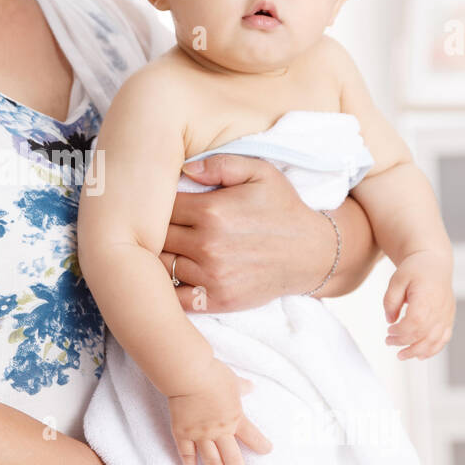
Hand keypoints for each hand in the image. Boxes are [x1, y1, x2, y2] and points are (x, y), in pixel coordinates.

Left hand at [159, 153, 351, 313]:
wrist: (312, 254)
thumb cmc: (283, 208)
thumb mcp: (260, 173)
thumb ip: (220, 164)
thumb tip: (183, 169)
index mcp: (211, 211)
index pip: (161, 207)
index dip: (156, 204)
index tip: (158, 204)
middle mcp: (207, 245)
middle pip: (155, 237)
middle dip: (152, 231)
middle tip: (153, 227)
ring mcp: (211, 276)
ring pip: (160, 266)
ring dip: (158, 257)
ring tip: (162, 248)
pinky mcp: (217, 300)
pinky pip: (175, 298)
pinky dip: (166, 289)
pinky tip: (171, 276)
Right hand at [168, 362, 272, 464]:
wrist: (190, 375)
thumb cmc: (213, 375)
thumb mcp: (233, 380)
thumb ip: (242, 387)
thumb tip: (251, 386)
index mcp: (235, 418)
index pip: (253, 437)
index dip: (261, 445)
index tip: (266, 450)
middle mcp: (219, 431)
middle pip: (232, 456)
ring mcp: (200, 434)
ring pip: (211, 459)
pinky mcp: (183, 433)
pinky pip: (187, 454)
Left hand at [384, 252, 454, 358]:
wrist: (434, 264)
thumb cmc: (415, 270)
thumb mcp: (396, 280)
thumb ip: (390, 301)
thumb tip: (389, 320)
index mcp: (426, 298)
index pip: (414, 323)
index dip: (400, 332)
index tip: (388, 331)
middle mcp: (439, 308)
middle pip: (423, 334)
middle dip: (404, 342)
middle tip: (389, 342)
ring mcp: (446, 315)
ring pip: (434, 340)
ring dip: (417, 351)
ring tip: (402, 355)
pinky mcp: (448, 318)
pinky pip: (444, 338)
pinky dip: (433, 349)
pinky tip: (420, 355)